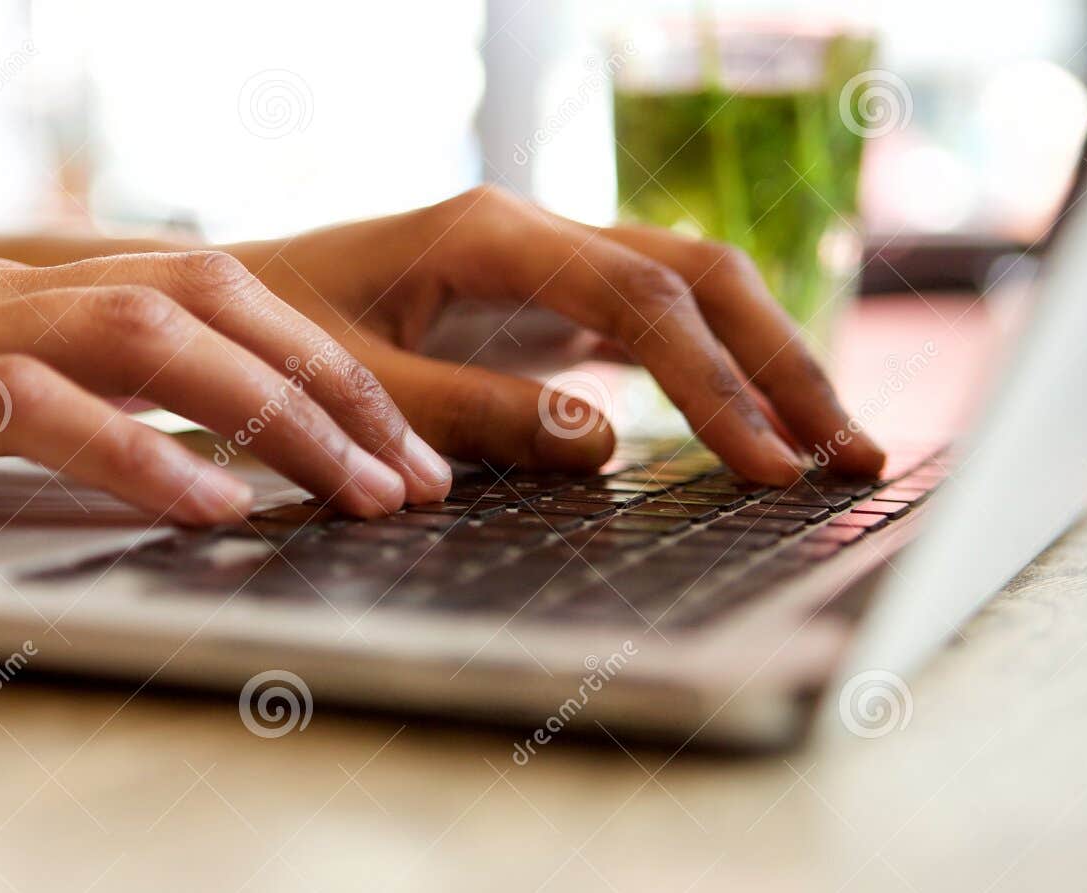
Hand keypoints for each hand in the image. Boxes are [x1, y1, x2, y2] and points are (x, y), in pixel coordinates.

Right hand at [0, 255, 455, 519]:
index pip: (221, 300)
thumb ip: (71, 409)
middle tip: (415, 479)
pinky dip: (131, 458)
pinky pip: (23, 408)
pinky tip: (207, 509)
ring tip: (351, 493)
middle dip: (331, 390)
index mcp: (36, 294)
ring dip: (266, 417)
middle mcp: (6, 293)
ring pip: (143, 338)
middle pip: (213, 302)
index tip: (405, 450)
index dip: (326, 369)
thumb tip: (194, 463)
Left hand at [229, 186, 883, 485]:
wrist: (236, 304)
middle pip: (700, 278)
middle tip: (850, 457)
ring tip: (834, 450)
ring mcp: (552, 267)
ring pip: (696, 296)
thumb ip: (471, 416)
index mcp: (491, 234)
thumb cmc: (277, 338)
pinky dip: (718, 378)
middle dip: (782, 365)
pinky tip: (759, 432)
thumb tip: (602, 448)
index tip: (767, 463)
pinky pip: (660, 331)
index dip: (715, 382)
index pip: (639, 299)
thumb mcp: (358, 384)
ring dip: (769, 367)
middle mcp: (538, 235)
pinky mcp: (552, 308)